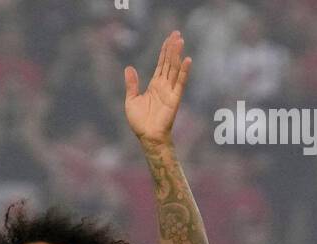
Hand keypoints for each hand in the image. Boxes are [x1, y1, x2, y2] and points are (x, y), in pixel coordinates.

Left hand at [124, 30, 191, 144]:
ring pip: (174, 69)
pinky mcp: (174, 98)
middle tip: (177, 33)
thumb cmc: (139, 122)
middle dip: (172, 48)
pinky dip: (184, 71)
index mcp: (154, 85)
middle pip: (169, 62)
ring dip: (177, 55)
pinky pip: (180, 83)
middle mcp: (163, 85)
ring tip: (180, 41)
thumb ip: (131, 84)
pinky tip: (187, 60)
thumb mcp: (131, 100)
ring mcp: (170, 91)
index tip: (169, 38)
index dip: (164, 50)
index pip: (161, 64)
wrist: (147, 137)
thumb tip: (128, 68)